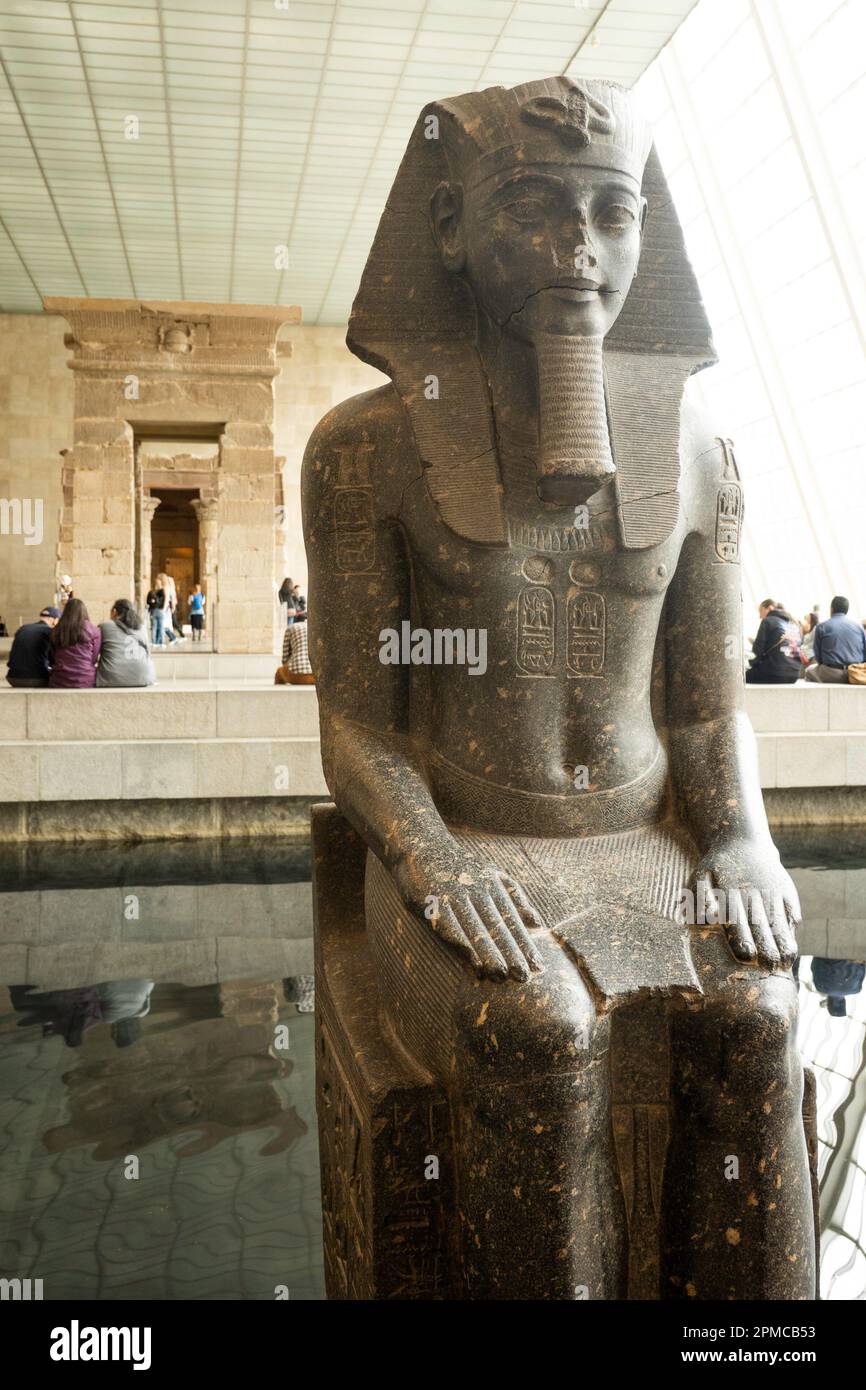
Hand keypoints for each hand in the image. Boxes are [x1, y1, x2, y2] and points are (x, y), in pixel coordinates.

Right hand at [394, 847, 544, 980]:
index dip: (524, 943)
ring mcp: (454, 896)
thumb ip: (515, 896)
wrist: (421, 847)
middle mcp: (475, 890)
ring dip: (489, 956)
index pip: (512, 919)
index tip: (538, 966)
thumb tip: (538, 923)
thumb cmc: (460, 866)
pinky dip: (462, 947)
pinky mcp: (432, 903)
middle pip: (496, 927)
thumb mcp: (493, 874)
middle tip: (523, 978)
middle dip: (511, 954)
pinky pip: (450, 929)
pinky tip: (472, 963)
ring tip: (501, 977)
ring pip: (475, 930)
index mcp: (492, 885)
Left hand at [692, 835, 799, 969]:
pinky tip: (791, 940)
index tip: (749, 956)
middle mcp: (754, 896)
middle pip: (763, 928)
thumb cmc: (717, 865)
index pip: (739, 924)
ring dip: (785, 943)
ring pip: (781, 923)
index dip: (745, 942)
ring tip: (787, 962)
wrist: (743, 839)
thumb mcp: (701, 875)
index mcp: (732, 897)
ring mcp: (773, 893)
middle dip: (768, 950)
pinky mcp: (786, 890)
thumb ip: (701, 897)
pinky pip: (792, 911)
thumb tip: (709, 917)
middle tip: (771, 969)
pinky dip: (792, 925)